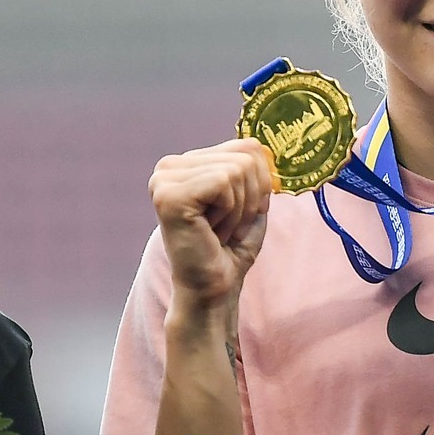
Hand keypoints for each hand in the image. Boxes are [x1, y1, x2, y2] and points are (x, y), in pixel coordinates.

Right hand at [150, 140, 275, 315]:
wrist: (214, 289)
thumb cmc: (231, 249)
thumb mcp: (249, 199)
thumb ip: (254, 167)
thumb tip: (268, 145)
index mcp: (187, 163)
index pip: (248, 146)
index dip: (259, 185)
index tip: (238, 214)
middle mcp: (169, 166)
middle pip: (246, 156)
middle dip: (250, 198)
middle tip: (226, 226)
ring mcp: (165, 179)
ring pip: (237, 170)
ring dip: (239, 209)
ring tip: (217, 230)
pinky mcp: (169, 195)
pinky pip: (224, 183)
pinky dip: (229, 213)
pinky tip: (210, 231)